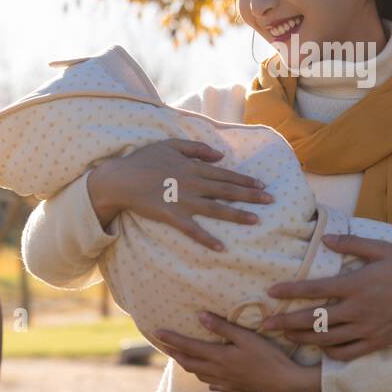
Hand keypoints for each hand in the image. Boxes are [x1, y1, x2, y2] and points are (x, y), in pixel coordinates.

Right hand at [86, 138, 272, 249]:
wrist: (120, 179)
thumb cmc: (144, 160)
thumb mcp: (170, 144)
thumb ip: (197, 149)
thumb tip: (220, 155)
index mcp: (193, 167)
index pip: (225, 174)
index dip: (245, 179)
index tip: (262, 184)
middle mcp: (193, 183)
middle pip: (227, 190)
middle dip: (250, 195)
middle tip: (271, 200)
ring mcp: (183, 201)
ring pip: (216, 209)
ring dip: (237, 215)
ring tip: (256, 220)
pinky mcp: (172, 216)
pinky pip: (193, 230)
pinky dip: (207, 239)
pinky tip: (222, 247)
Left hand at [154, 313, 321, 391]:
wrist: (283, 384)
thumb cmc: (268, 357)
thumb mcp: (246, 337)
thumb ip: (223, 327)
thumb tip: (200, 316)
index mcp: (218, 357)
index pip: (188, 347)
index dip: (171, 339)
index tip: (156, 332)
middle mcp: (216, 372)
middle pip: (188, 363)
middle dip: (173, 353)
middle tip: (162, 344)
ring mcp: (224, 383)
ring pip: (198, 374)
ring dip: (186, 364)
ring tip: (180, 356)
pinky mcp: (233, 389)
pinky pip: (211, 384)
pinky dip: (203, 377)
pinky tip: (206, 376)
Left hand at [260, 234, 391, 359]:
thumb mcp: (382, 248)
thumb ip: (351, 243)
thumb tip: (325, 238)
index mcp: (355, 285)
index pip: (314, 289)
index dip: (290, 290)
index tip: (271, 292)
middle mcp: (356, 309)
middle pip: (313, 319)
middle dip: (286, 322)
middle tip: (266, 324)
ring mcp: (365, 329)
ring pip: (326, 338)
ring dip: (302, 339)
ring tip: (286, 336)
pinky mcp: (375, 342)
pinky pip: (347, 353)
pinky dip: (330, 352)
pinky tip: (321, 348)